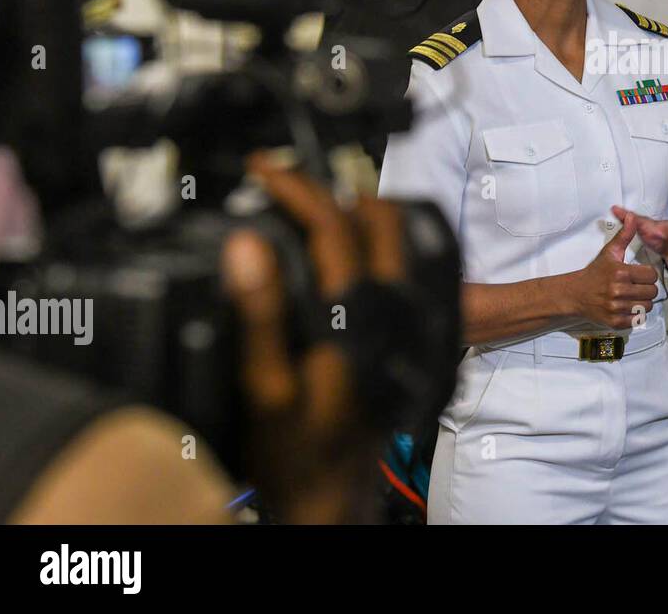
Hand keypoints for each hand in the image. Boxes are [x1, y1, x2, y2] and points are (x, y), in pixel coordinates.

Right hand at [220, 153, 406, 523]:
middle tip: (288, 188)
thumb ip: (259, 313)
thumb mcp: (264, 388)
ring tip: (311, 213)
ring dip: (359, 215)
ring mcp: (414, 324)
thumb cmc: (298, 453)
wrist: (335, 497)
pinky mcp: (418, 337)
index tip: (264, 170)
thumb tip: (249, 245)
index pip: (334, 226)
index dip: (296, 187)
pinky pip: (407, 270)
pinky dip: (377, 246)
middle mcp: (398, 313)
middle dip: (333, 191)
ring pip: (400, 242)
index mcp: (360, 317)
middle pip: (380, 220)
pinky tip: (348, 255)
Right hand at [569, 212, 660, 329]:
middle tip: (637, 286)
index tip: (640, 274)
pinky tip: (627, 306)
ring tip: (633, 296)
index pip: (652, 275)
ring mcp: (617, 308)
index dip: (648, 274)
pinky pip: (638, 319)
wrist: (575, 294)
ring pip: (647, 306)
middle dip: (647, 288)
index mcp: (621, 273)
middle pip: (652, 292)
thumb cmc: (595, 272)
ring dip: (643, 302)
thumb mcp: (610, 252)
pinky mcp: (615, 322)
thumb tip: (632, 216)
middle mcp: (619, 291)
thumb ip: (624, 235)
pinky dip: (635, 314)